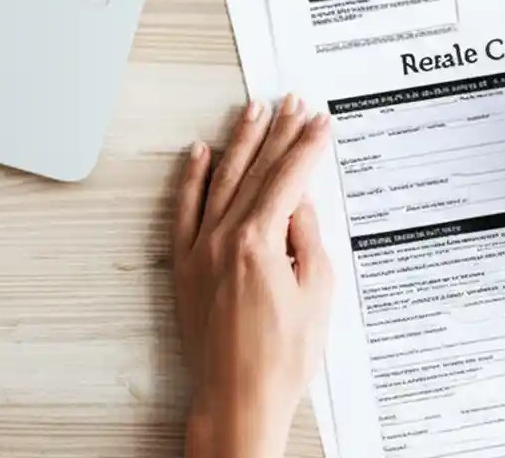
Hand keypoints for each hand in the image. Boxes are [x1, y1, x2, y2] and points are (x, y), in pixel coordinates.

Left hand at [174, 96, 333, 457]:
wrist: (238, 400)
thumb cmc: (280, 360)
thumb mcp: (317, 294)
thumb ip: (309, 240)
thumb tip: (301, 204)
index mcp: (259, 243)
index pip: (289, 179)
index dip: (308, 146)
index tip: (321, 122)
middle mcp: (224, 239)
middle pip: (256, 171)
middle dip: (278, 132)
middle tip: (293, 103)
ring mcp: (200, 250)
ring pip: (221, 180)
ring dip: (240, 142)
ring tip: (254, 111)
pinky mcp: (184, 267)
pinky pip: (184, 210)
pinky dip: (192, 179)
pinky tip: (201, 153)